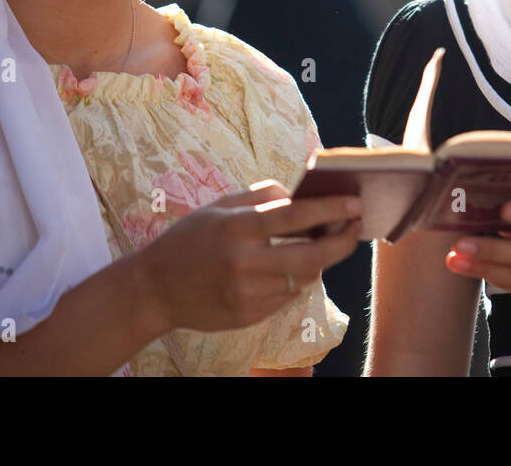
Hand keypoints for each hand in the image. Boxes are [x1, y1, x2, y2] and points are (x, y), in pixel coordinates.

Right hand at [137, 179, 360, 334]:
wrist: (154, 290)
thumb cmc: (188, 240)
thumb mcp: (218, 207)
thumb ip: (261, 197)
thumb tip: (300, 194)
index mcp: (236, 228)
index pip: (295, 216)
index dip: (331, 209)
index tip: (356, 203)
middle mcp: (244, 263)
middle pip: (311, 255)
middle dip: (342, 241)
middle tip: (356, 227)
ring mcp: (247, 294)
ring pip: (304, 278)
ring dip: (321, 260)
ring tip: (327, 243)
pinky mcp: (248, 316)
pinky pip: (288, 296)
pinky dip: (297, 280)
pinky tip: (294, 267)